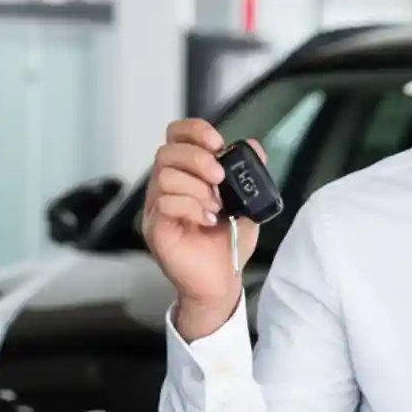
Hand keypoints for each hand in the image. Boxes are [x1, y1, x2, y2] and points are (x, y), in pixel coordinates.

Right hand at [141, 118, 267, 332]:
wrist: (222, 280)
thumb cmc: (228, 243)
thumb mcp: (246, 203)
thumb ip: (248, 175)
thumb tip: (255, 146)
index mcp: (186, 174)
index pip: (176, 136)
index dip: (194, 130)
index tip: (217, 142)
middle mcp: (166, 187)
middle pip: (166, 151)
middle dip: (197, 159)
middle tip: (219, 179)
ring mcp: (158, 207)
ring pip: (164, 176)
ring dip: (197, 188)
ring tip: (216, 207)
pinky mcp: (156, 228)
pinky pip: (165, 203)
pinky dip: (192, 207)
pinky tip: (207, 221)